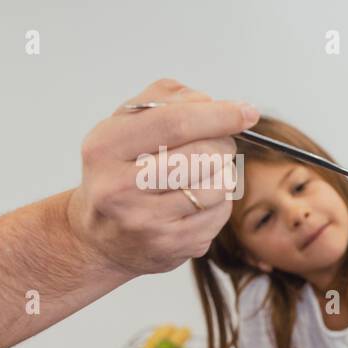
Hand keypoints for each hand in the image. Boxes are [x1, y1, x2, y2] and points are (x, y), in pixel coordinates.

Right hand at [68, 79, 258, 275]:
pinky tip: (199, 200)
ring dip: (224, 173)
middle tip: (222, 143)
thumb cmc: (120, 172)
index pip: (175, 122)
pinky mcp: (172, 246)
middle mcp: (120, 187)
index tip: (247, 111)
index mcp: (105, 147)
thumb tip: (212, 102)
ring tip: (205, 172)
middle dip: (225, 144)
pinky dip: (220, 201)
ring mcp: (146, 221)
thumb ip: (163, 102)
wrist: (99, 239)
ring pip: (219, 185)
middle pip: (203, 154)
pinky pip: (220, 213)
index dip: (219, 115)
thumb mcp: (124, 128)